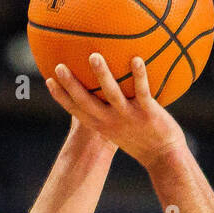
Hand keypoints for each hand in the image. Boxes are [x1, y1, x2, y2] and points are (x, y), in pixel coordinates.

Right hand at [47, 54, 185, 168]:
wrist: (164, 156)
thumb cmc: (143, 138)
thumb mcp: (121, 127)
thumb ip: (112, 109)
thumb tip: (108, 86)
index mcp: (102, 125)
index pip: (77, 110)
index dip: (61, 97)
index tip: (49, 80)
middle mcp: (111, 121)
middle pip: (86, 102)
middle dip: (71, 85)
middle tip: (59, 66)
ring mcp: (129, 117)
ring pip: (112, 95)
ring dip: (102, 76)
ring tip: (94, 56)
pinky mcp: (148, 114)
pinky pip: (143, 92)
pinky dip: (139, 76)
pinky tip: (137, 59)